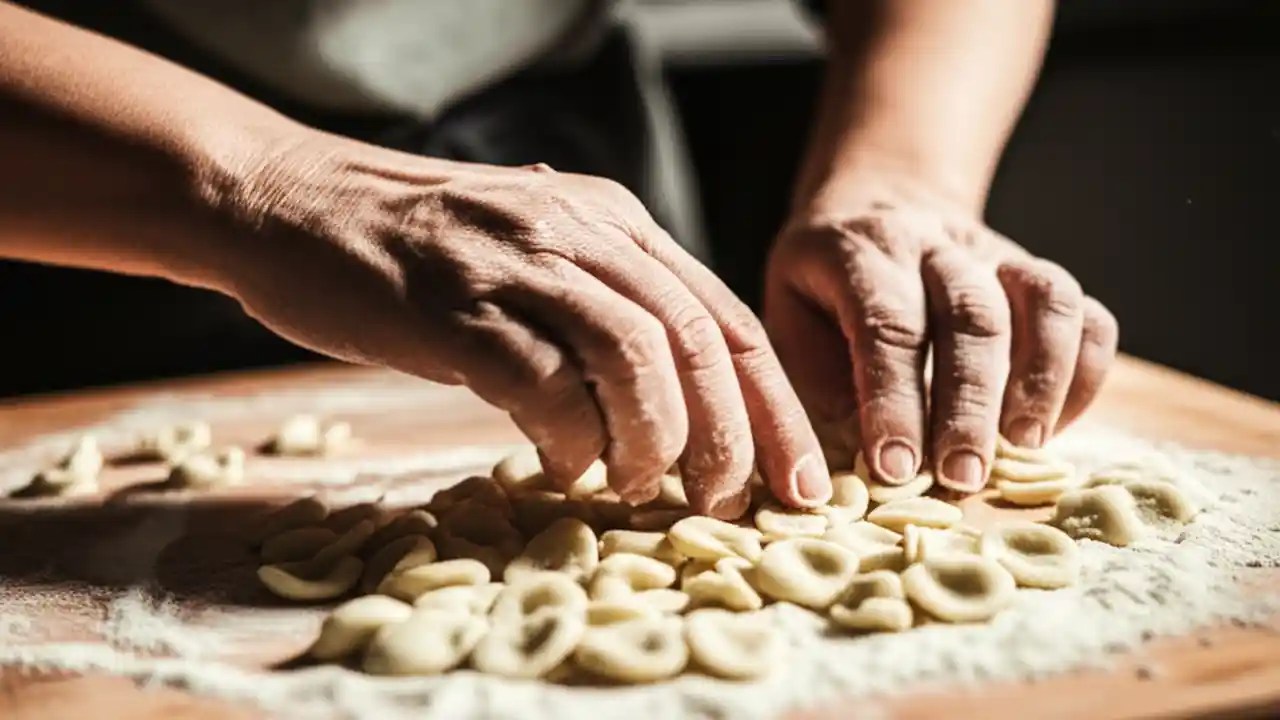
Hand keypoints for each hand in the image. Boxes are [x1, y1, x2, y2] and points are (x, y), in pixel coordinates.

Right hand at [207, 130, 830, 514]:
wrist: (290, 203)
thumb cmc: (414, 246)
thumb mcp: (531, 247)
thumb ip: (599, 299)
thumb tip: (669, 395)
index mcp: (612, 221)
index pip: (723, 318)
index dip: (772, 405)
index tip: (796, 478)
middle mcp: (578, 232)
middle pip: (697, 341)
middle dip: (732, 436)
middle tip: (726, 501)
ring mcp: (517, 264)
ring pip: (636, 358)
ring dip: (653, 440)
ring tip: (638, 487)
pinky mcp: (456, 308)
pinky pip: (545, 384)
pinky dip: (569, 439)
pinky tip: (562, 466)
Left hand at [764, 175, 1117, 492]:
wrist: (875, 204)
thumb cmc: (823, 287)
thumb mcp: (790, 318)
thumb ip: (820, 378)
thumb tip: (863, 450)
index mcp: (861, 253)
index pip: (888, 325)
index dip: (894, 401)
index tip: (895, 468)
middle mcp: (935, 244)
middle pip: (971, 317)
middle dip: (969, 406)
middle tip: (961, 476)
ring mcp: (996, 253)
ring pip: (1045, 301)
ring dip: (1040, 382)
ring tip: (1022, 447)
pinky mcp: (1037, 273)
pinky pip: (1085, 313)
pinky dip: (1083, 373)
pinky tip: (1052, 426)